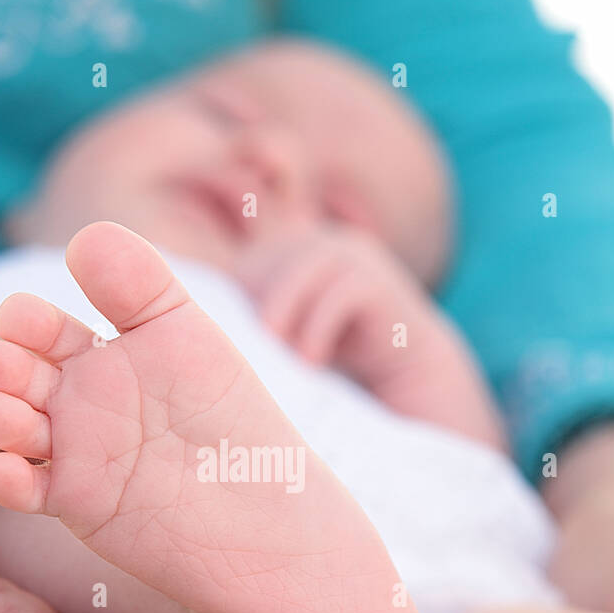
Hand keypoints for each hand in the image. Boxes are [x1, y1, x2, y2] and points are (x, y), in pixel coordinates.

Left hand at [235, 222, 424, 382]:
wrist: (408, 371)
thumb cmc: (339, 355)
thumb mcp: (292, 330)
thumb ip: (260, 316)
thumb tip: (205, 325)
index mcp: (298, 247)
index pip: (251, 263)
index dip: (239, 300)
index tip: (236, 342)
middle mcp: (325, 241)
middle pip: (272, 261)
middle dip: (258, 305)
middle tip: (251, 349)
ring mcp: (355, 256)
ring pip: (304, 272)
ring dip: (283, 313)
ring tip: (274, 351)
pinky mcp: (380, 283)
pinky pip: (340, 296)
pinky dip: (319, 329)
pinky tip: (311, 363)